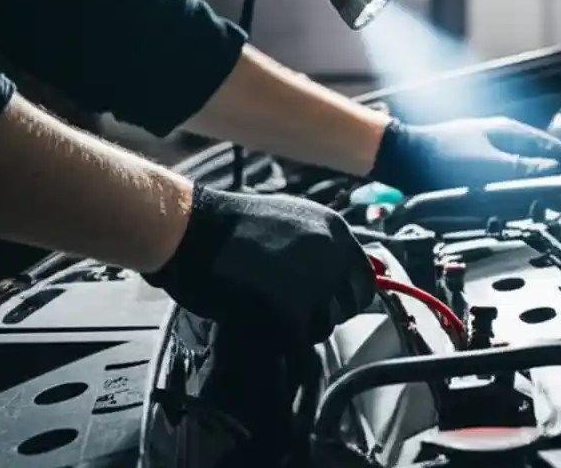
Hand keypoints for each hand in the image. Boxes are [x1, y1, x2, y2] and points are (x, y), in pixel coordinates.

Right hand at [143, 186, 374, 344]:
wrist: (196, 230)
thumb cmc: (233, 224)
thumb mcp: (294, 219)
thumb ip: (323, 244)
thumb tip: (342, 270)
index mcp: (337, 230)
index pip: (365, 278)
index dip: (347, 295)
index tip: (330, 303)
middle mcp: (335, 257)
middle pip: (349, 306)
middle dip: (327, 313)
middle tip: (296, 311)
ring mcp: (317, 286)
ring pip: (324, 327)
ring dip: (301, 328)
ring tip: (271, 313)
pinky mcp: (294, 313)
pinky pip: (300, 342)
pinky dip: (283, 341)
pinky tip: (262, 325)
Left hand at [371, 117, 560, 192]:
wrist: (402, 157)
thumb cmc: (439, 155)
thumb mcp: (486, 165)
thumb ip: (522, 168)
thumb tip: (553, 170)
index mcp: (508, 131)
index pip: (550, 146)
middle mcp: (500, 139)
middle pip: (537, 159)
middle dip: (547, 178)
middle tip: (558, 198)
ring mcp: (488, 152)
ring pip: (520, 171)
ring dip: (526, 187)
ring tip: (534, 202)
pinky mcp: (475, 166)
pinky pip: (501, 179)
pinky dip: (507, 190)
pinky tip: (505, 201)